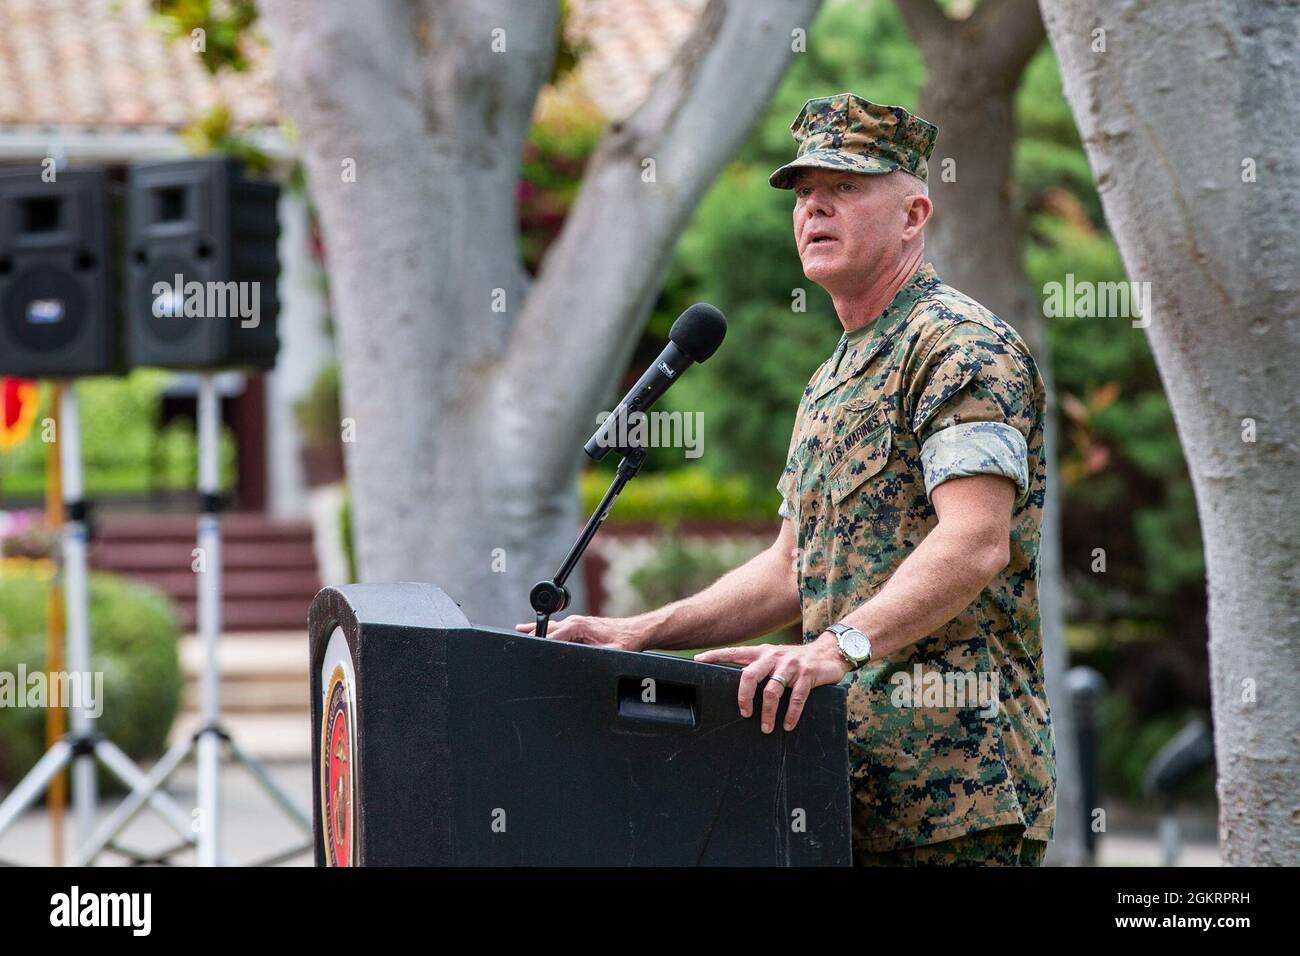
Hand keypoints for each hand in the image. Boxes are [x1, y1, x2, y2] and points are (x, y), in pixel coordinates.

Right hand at [514, 614, 644, 651]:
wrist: (636, 631)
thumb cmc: (626, 641)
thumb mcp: (611, 653)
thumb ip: (595, 657)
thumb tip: (582, 664)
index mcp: (578, 626)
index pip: (551, 635)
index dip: (539, 644)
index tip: (527, 651)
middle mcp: (574, 622)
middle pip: (546, 628)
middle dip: (531, 634)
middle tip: (513, 641)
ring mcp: (576, 622)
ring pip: (550, 627)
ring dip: (535, 630)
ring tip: (518, 632)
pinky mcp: (578, 625)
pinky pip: (557, 628)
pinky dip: (544, 630)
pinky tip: (534, 629)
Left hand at [695, 633, 850, 732]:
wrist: (829, 653)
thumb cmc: (797, 661)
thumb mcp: (776, 659)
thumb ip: (759, 668)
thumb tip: (739, 687)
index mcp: (762, 653)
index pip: (734, 652)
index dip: (715, 656)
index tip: (698, 661)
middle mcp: (774, 657)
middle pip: (750, 675)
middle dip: (744, 697)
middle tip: (744, 713)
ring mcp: (791, 665)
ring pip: (772, 690)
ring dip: (768, 713)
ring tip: (767, 728)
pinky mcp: (808, 674)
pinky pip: (797, 697)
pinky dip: (791, 714)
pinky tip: (788, 725)